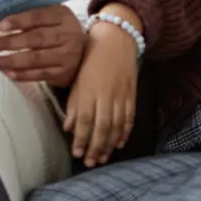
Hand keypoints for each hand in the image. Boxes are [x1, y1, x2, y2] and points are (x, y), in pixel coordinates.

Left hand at [0, 5, 86, 86]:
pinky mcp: (64, 73)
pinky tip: (7, 73)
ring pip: (36, 58)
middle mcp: (68, 35)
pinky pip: (40, 74)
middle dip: (9, 43)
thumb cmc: (60, 31)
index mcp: (62, 16)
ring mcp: (67, 56)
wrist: (87, 53)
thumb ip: (33, 18)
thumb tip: (0, 24)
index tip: (0, 26)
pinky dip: (22, 74)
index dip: (19, 21)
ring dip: (11, 60)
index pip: (38, 16)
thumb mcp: (53, 18)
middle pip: (35, 39)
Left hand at [65, 21, 139, 167]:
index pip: (84, 120)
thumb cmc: (90, 57)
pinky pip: (129, 117)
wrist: (116, 38)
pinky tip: (119, 143)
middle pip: (101, 127)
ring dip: (109, 144)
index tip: (76, 153)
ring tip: (102, 158)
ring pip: (116, 126)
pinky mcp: (132, 94)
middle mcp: (106, 94)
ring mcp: (121, 95)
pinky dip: (125, 132)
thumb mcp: (76, 77)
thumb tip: (68, 127)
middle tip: (90, 162)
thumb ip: (73, 103)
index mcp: (89, 90)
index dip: (81, 139)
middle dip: (95, 147)